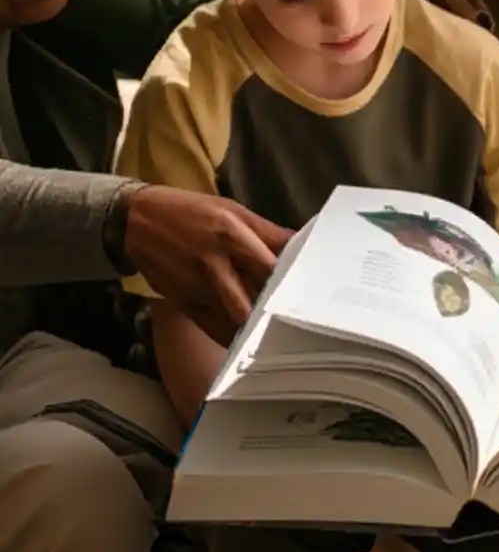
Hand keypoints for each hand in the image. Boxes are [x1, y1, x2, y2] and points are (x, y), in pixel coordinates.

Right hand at [123, 185, 293, 345]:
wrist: (137, 220)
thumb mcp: (233, 210)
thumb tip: (303, 245)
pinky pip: (212, 328)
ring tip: (276, 336)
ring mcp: (196, 287)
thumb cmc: (193, 212)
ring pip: (233, 321)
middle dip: (273, 314)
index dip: (291, 282)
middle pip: (251, 302)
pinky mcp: (183, 302)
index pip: (270, 267)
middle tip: (295, 321)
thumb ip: (268, 232)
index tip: (309, 293)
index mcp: (231, 235)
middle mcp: (214, 264)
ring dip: (255, 331)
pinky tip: (249, 340)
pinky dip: (232, 336)